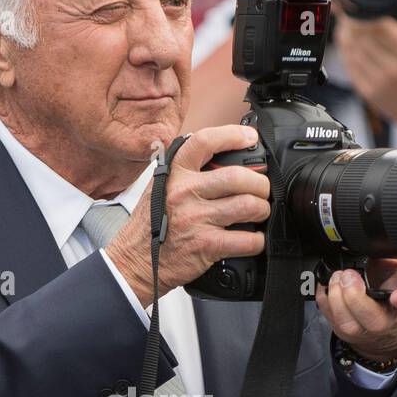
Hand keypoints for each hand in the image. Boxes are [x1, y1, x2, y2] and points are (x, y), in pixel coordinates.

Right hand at [107, 126, 268, 303]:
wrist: (135, 261)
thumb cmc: (150, 225)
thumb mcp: (160, 187)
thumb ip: (185, 171)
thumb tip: (221, 157)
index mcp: (174, 174)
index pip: (204, 142)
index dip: (232, 135)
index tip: (250, 137)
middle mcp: (184, 193)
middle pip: (238, 176)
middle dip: (260, 184)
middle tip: (261, 190)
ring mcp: (196, 219)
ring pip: (248, 206)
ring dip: (262, 210)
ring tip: (258, 212)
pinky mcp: (206, 245)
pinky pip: (247, 240)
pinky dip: (257, 240)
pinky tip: (254, 239)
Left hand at [315, 259, 396, 359]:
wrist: (387, 315)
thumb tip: (380, 247)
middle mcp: (389, 322)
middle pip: (373, 321)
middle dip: (354, 295)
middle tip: (349, 275)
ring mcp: (366, 331)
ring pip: (348, 324)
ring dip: (336, 297)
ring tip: (338, 278)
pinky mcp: (346, 331)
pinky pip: (330, 319)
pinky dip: (324, 299)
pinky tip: (329, 285)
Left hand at [334, 0, 396, 137]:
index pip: (380, 27)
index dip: (365, 11)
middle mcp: (394, 71)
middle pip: (362, 37)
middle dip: (351, 19)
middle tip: (348, 5)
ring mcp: (379, 84)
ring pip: (352, 51)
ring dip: (345, 33)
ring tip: (346, 19)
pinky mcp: (368, 93)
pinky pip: (350, 67)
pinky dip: (345, 51)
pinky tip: (347, 40)